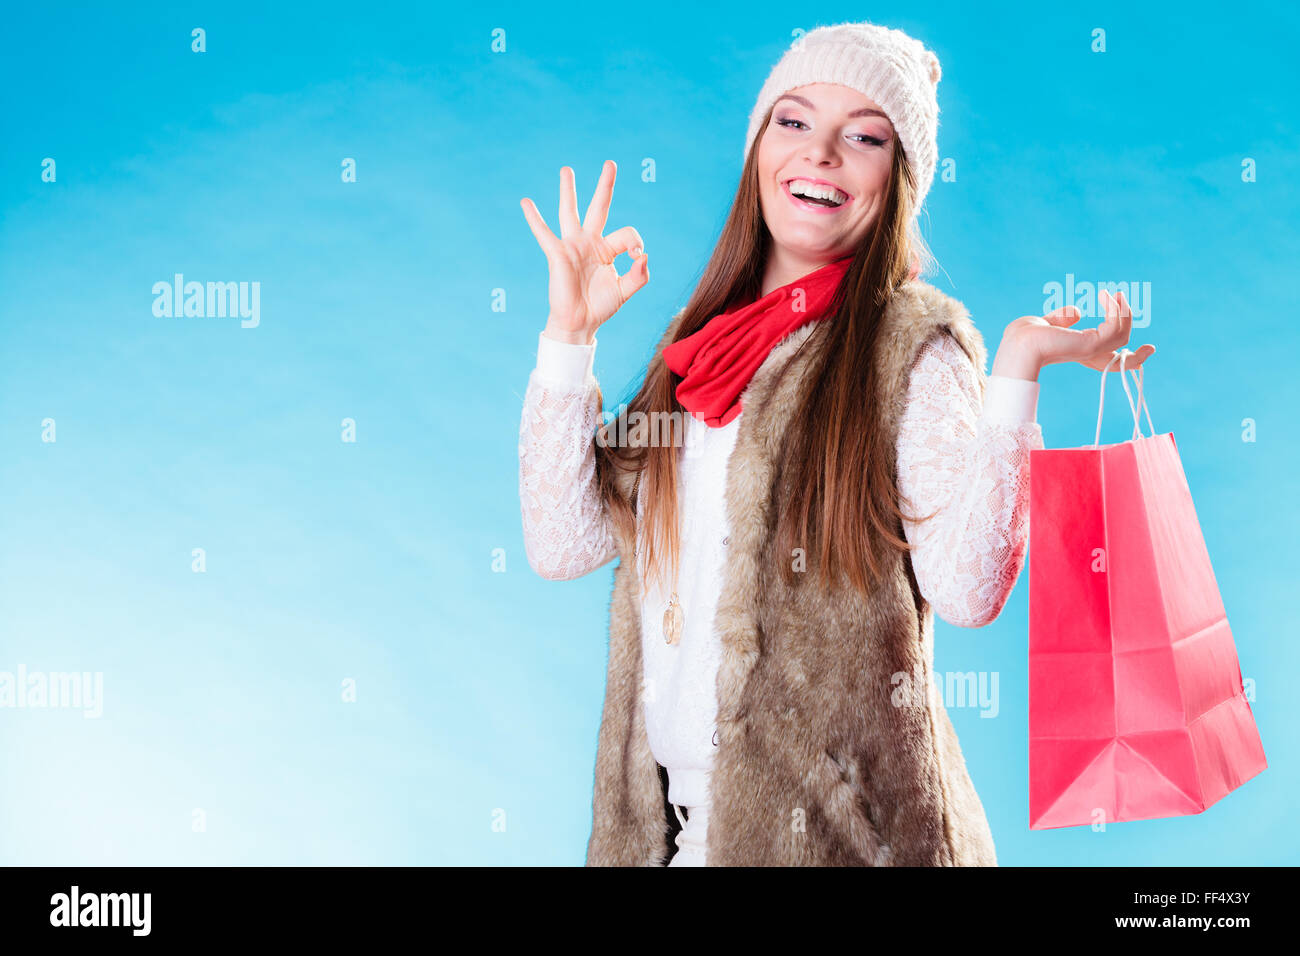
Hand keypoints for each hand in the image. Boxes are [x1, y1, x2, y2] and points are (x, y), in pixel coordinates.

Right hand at [520, 160, 648, 345]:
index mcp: (609, 249)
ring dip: (569, 190)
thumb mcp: (626, 291)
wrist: (580, 323)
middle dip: (605, 185)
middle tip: (610, 163)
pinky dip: (534, 218)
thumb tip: (644, 255)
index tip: (637, 256)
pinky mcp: (557, 254)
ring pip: (571, 212)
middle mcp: (591, 242)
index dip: (636, 243)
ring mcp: (573, 245)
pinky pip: (544, 233)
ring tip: (567, 170)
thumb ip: (639, 275)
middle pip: (600, 207)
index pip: (627, 234)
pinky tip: (526, 202)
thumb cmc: (601, 307)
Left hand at [991, 288, 1155, 380]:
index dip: (1129, 356)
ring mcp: (1092, 351)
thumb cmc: (1024, 336)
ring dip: (1123, 310)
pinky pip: (1117, 326)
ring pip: (1123, 335)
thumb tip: (1077, 311)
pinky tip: (1108, 297)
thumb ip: (1062, 319)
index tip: (1147, 348)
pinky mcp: (1093, 344)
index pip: (1109, 358)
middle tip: (1147, 338)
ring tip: (1112, 293)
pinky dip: (1117, 309)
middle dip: (1138, 353)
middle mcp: (1088, 354)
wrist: (1019, 345)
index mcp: (1078, 352)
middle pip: (1123, 361)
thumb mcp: (1047, 324)